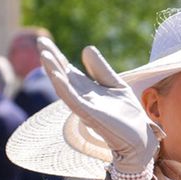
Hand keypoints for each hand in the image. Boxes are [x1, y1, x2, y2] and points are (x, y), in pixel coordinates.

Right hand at [39, 38, 161, 178]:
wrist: (140, 138)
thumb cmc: (127, 115)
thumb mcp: (115, 84)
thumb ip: (100, 69)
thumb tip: (86, 48)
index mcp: (86, 89)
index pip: (67, 70)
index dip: (57, 56)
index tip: (44, 41)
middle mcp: (81, 97)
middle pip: (62, 76)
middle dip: (51, 60)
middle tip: (40, 41)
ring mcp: (84, 107)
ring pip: (64, 87)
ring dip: (54, 71)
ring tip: (45, 54)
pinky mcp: (90, 116)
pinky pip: (73, 100)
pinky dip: (64, 88)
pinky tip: (57, 76)